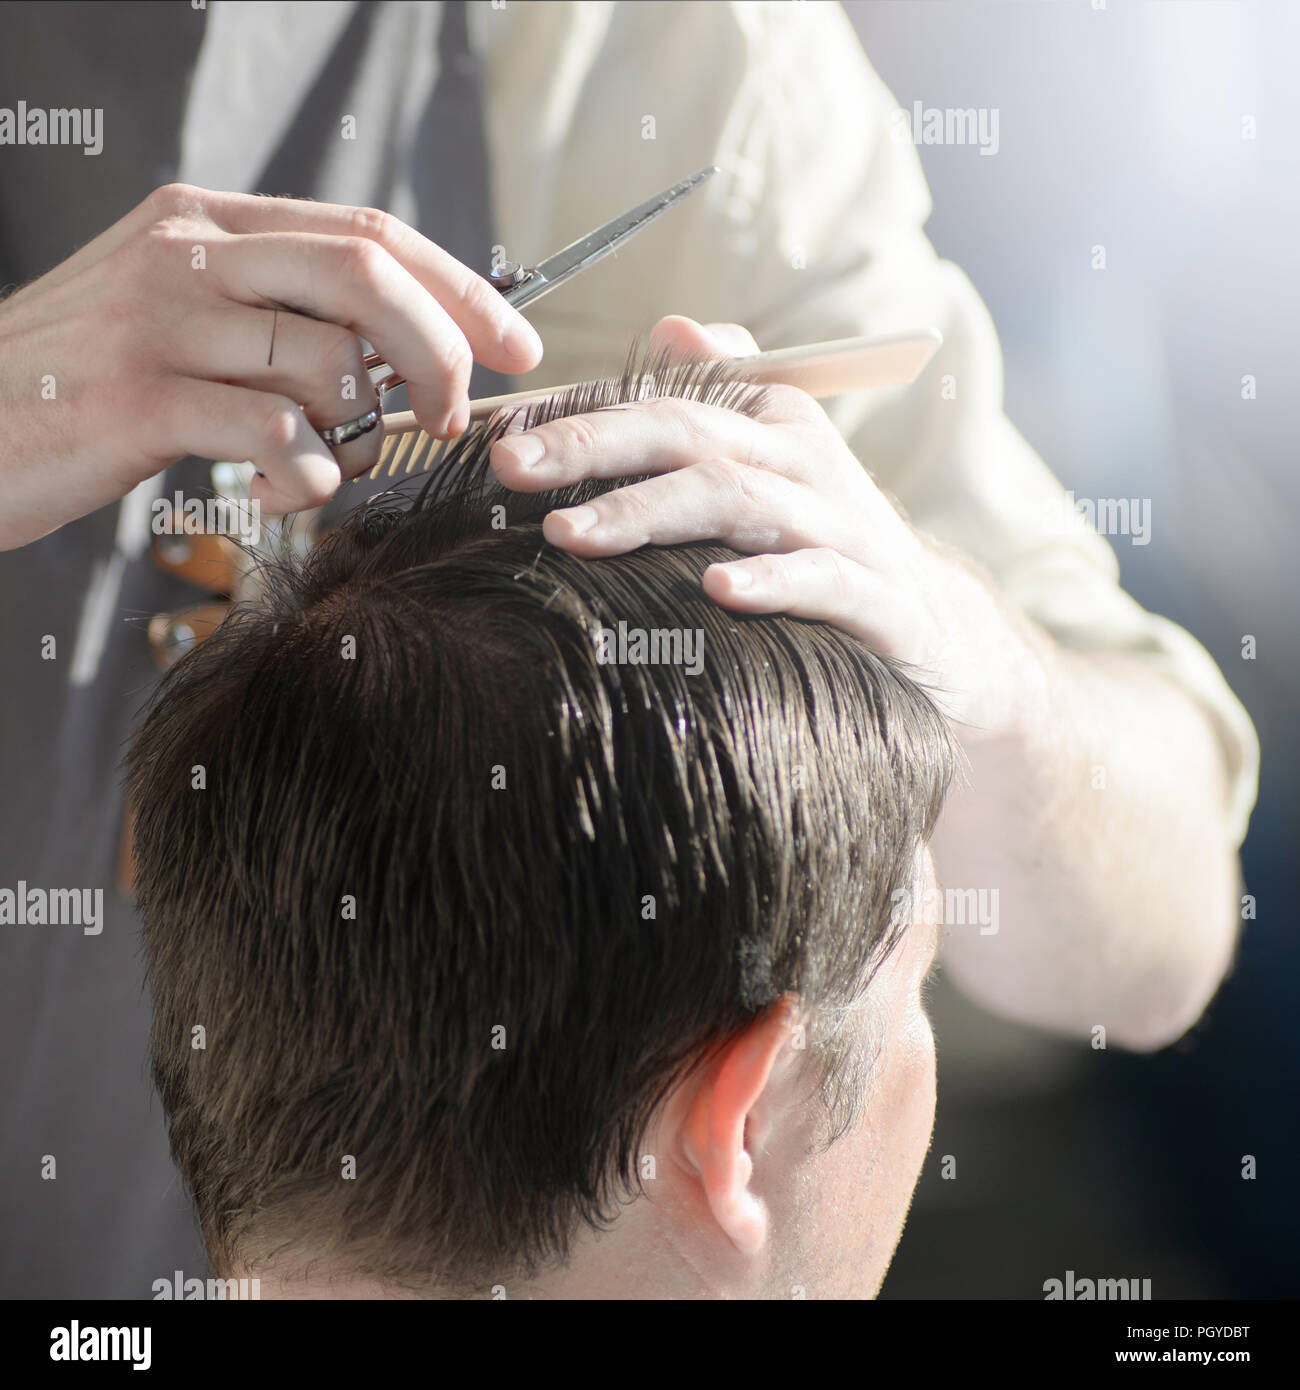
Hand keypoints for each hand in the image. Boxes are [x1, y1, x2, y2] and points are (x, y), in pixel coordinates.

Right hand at [0, 184, 542, 548]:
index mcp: (208, 223)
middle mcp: (187, 253)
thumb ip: (273, 316)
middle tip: (451, 413)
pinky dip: (309, 476)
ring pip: (328, 361)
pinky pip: (277, 433)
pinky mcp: (138, 398)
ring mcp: (160, 321)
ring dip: (358, 434)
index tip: (517, 342)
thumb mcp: (177, 320)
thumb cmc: (83, 387)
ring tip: (323, 467)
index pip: (369, 233)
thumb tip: (394, 354)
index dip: (459, 287)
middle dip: (439, 349)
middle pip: (366, 275)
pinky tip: (284, 490)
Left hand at [489, 315, 1050, 743]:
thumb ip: (726, 393)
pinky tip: (714, 593)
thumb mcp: (779, 460)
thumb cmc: (825, 542)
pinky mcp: (876, 601)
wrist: (936, 631)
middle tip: (511, 470)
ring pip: (739, 504)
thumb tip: (670, 330)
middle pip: (690, 438)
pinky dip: (770, 585)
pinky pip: (821, 584)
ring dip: (649, 514)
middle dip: (594, 448)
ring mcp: (843, 532)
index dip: (582, 417)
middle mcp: (807, 465)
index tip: (501, 440)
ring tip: (571, 534)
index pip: (666, 404)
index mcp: (776, 424)